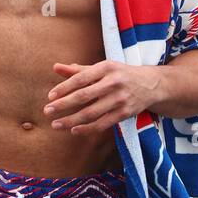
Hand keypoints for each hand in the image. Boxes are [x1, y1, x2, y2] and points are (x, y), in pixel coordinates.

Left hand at [44, 61, 160, 133]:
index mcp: (106, 68)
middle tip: (47, 111)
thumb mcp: (102, 68)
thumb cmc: (120, 74)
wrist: (151, 84)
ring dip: (71, 120)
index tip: (50, 96)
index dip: (64, 88)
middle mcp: (114, 82)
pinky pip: (102, 124)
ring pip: (91, 113)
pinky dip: (87, 129)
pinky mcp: (125, 113)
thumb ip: (78, 70)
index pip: (81, 78)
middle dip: (63, 105)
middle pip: (84, 96)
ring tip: (56, 125)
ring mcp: (120, 99)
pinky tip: (74, 130)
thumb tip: (55, 67)